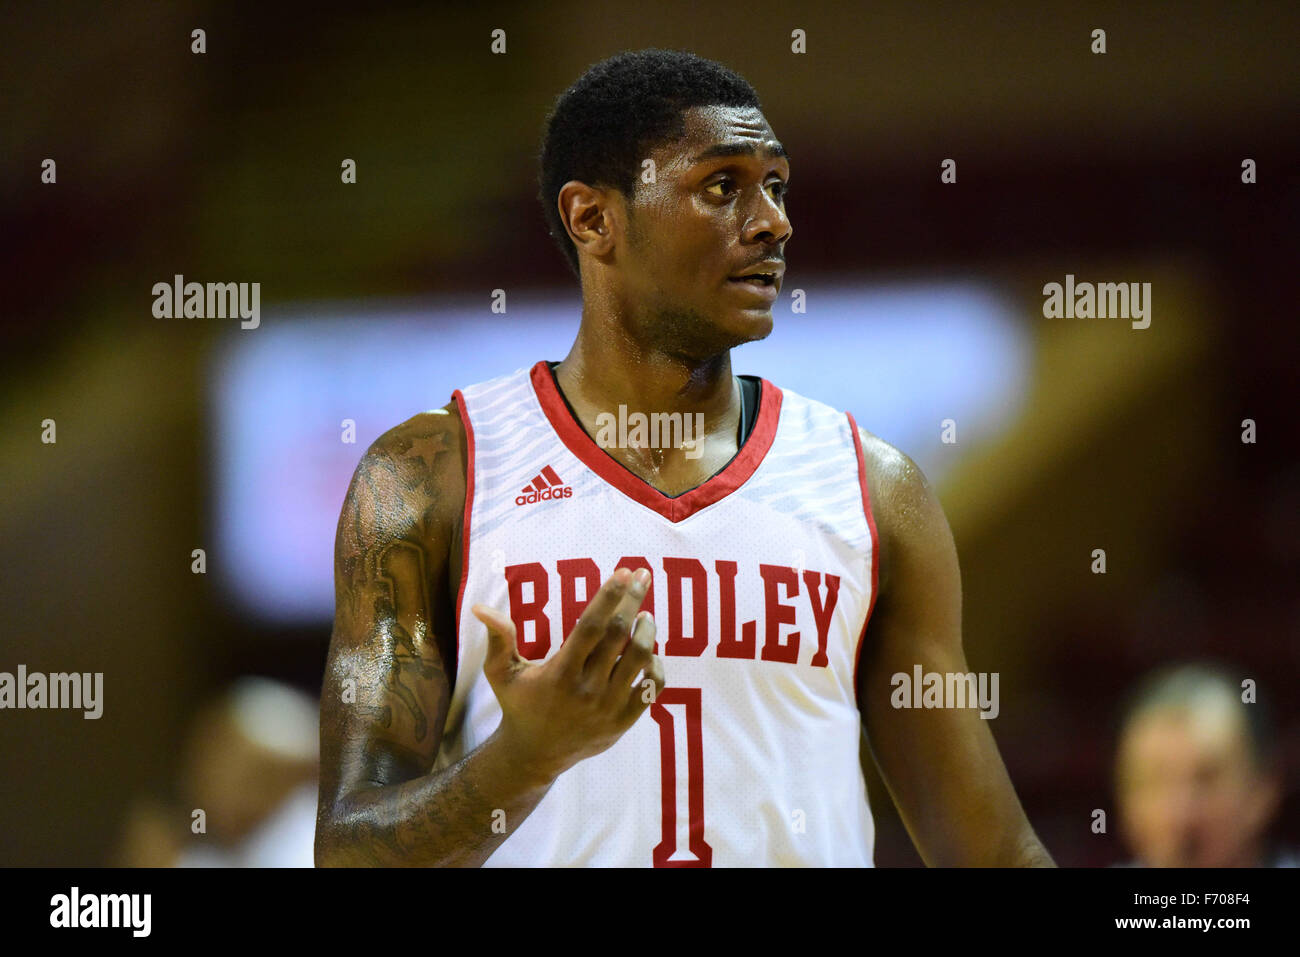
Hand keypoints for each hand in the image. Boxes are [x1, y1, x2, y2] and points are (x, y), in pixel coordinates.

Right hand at [471, 567, 663, 782]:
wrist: (534, 756)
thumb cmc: (519, 706)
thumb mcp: (501, 673)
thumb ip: (498, 638)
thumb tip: (480, 607)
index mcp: (560, 673)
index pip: (591, 626)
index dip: (609, 597)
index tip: (623, 572)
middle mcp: (587, 688)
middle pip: (619, 635)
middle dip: (634, 600)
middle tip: (643, 576)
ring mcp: (609, 706)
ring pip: (640, 659)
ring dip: (647, 631)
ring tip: (646, 615)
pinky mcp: (623, 721)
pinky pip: (651, 688)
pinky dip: (656, 667)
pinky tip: (650, 653)